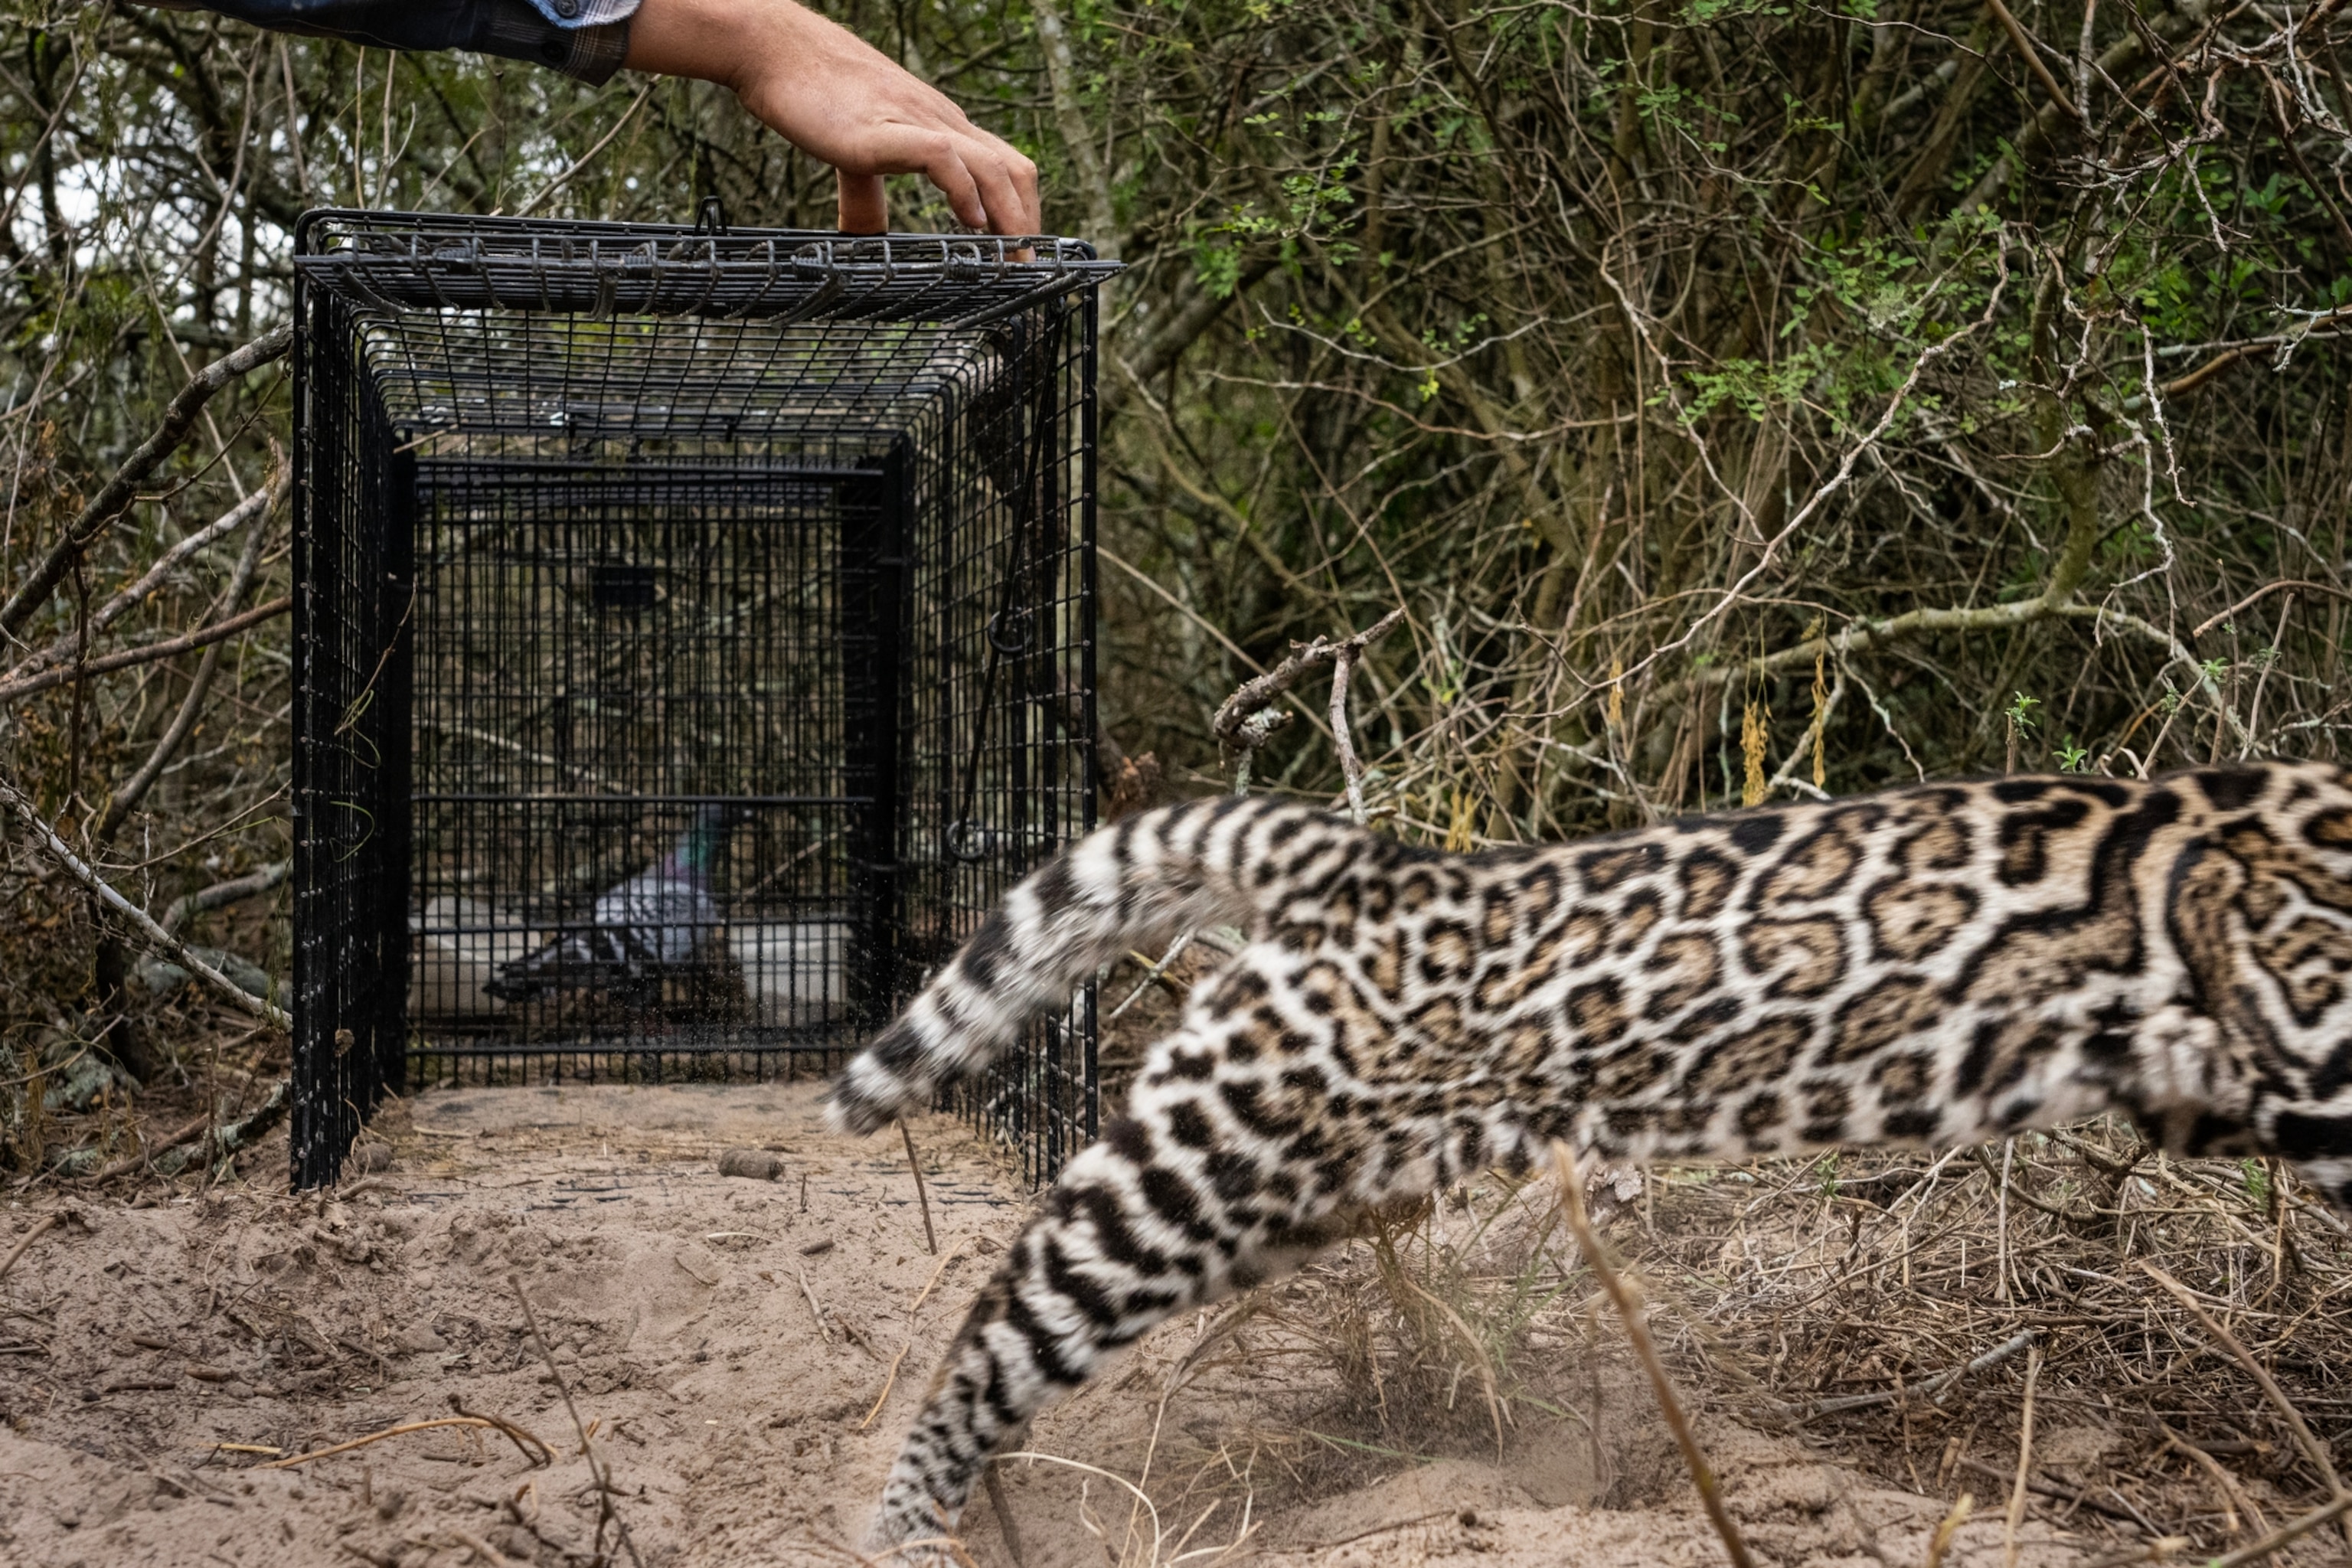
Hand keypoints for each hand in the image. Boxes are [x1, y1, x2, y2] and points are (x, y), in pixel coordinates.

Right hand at [624, 0, 1040, 236]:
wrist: (775, 50)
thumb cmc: (812, 93)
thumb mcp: (854, 151)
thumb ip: (867, 195)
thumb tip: (867, 238)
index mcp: (939, 124)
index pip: (1004, 165)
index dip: (1021, 208)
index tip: (1021, 250)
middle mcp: (940, 120)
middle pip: (1013, 168)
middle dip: (1027, 221)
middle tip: (1026, 266)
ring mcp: (916, 121)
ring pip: (990, 165)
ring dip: (1010, 217)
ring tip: (1012, 256)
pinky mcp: (886, 128)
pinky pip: (943, 157)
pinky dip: (965, 192)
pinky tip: (972, 223)